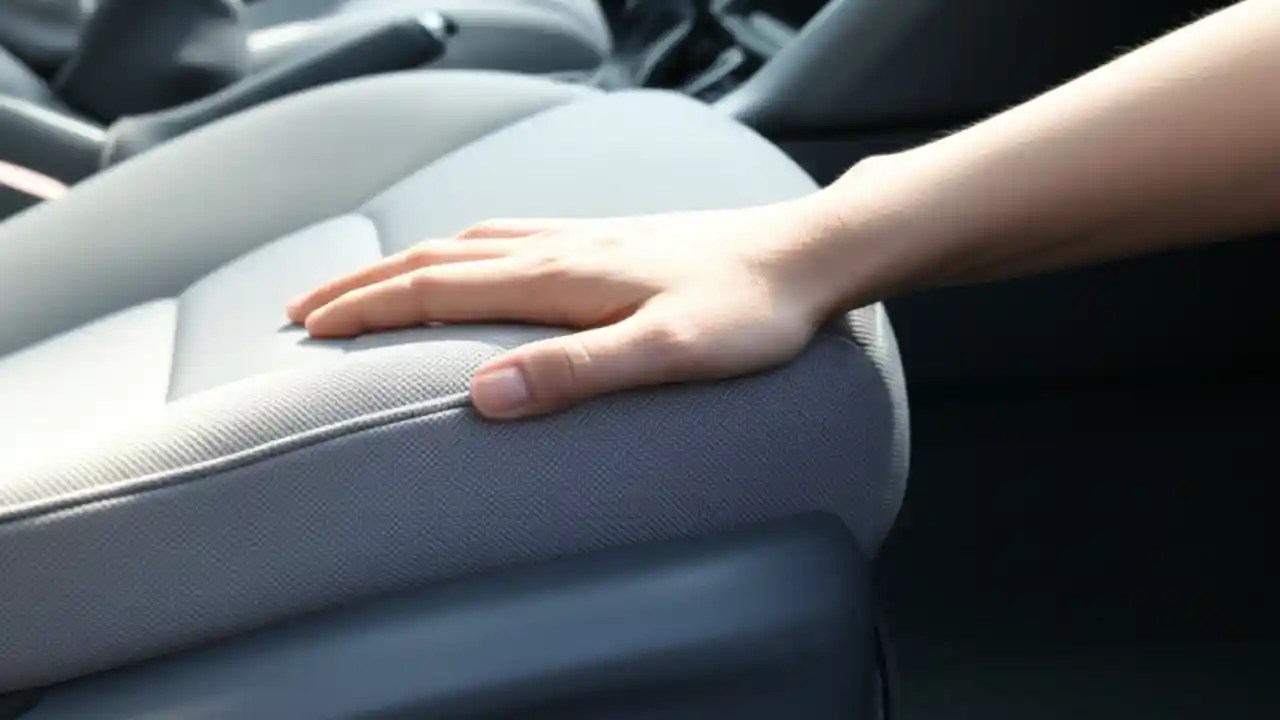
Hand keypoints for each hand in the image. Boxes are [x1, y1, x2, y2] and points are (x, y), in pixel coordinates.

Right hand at [286, 196, 842, 419]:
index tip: (310, 330)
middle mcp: (559, 246)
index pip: (438, 288)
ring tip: (363, 285)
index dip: (368, 309)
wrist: (805, 255)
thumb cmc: (748, 312)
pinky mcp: (607, 240)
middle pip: (436, 258)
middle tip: (305, 309)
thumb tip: (484, 394)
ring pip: (466, 243)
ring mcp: (581, 237)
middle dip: (364, 285)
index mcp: (560, 275)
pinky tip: (469, 257)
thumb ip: (577, 372)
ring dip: (404, 264)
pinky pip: (507, 236)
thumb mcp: (668, 353)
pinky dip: (458, 249)